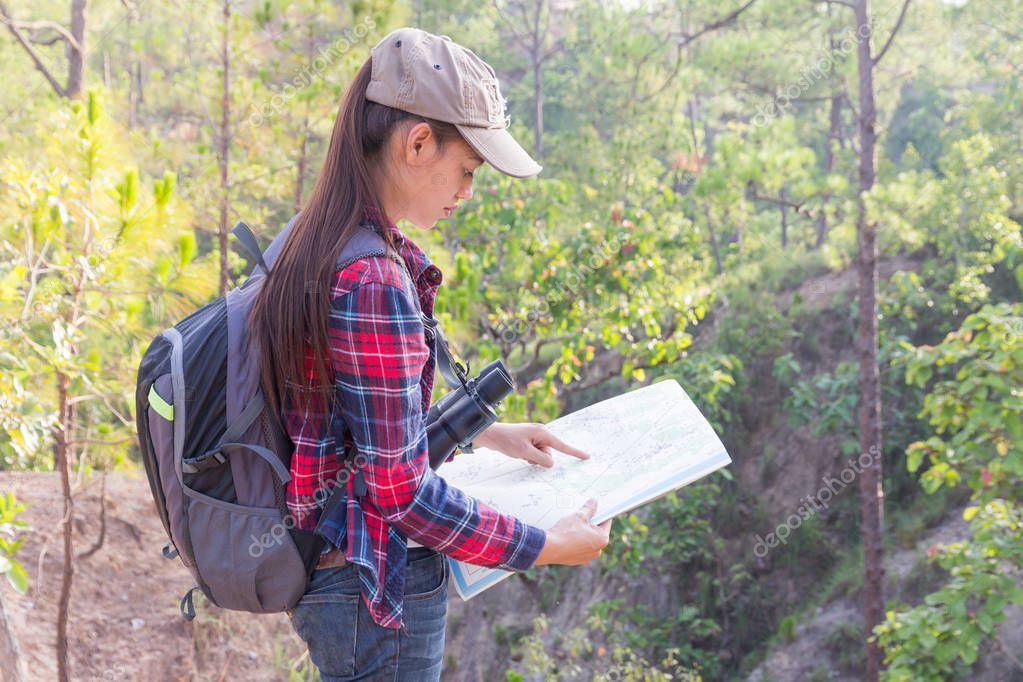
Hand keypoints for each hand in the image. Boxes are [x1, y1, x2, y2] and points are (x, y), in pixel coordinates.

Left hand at [474, 422, 590, 467]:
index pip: (562, 446)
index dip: (575, 452)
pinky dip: (528, 456)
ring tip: (519, 452)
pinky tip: (518, 452)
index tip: (587, 457)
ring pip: (541, 456)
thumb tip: (551, 463)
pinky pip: (534, 454)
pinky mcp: (529, 442)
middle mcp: (541, 434)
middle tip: (524, 453)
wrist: (491, 435)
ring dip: (532, 458)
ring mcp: (534, 438)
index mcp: (543, 433)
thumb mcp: (525, 452)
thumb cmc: (507, 441)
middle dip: (539, 458)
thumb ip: (541, 459)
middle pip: (549, 454)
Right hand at [534, 498, 611, 565]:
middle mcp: (597, 551)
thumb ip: (589, 509)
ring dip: (582, 533)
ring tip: (571, 526)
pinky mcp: (576, 561)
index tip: (595, 508)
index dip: (600, 513)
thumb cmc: (566, 532)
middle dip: (589, 524)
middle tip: (581, 515)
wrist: (549, 548)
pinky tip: (566, 536)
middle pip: (596, 532)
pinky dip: (575, 542)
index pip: (606, 522)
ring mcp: (586, 557)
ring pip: (587, 541)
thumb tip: (594, 502)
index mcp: (602, 539)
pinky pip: (578, 548)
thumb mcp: (579, 516)